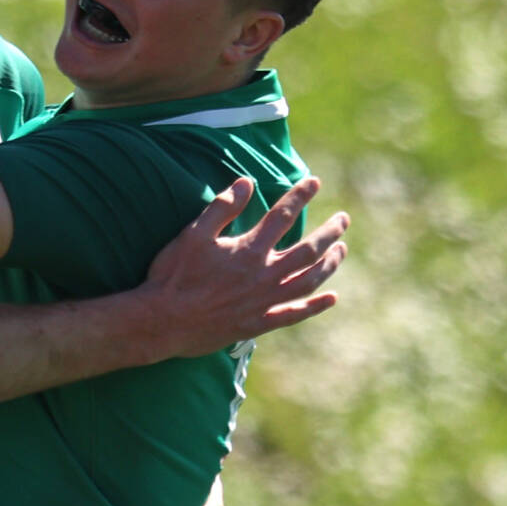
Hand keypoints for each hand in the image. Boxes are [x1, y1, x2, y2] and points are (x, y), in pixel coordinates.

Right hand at [140, 176, 347, 359]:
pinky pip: (294, 314)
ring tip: (341, 251)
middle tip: (343, 220)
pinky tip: (332, 298)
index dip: (299, 196)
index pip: (282, 215)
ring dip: (329, 265)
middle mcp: (264, 275)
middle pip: (307, 250)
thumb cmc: (174, 276)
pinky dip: (315, 306)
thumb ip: (222, 207)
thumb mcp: (194, 234)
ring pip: (308, 280)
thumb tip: (246, 183)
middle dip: (329, 232)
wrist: (163, 321)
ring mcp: (264, 301)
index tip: (314, 182)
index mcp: (249, 250)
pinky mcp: (258, 323)